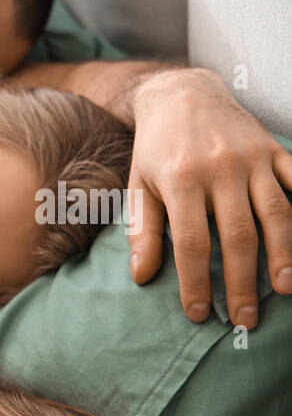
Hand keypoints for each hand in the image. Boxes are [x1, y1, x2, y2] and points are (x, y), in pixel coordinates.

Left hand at [126, 67, 291, 327]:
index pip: (191, 244)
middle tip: (244, 320)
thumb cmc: (155, 150)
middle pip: (238, 236)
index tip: (200, 314)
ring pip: (276, 214)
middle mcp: (220, 170)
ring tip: (284, 290)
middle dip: (242, 282)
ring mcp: (252, 159)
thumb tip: (141, 278)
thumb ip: (142, 232)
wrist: (182, 95)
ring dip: (284, 255)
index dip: (196, 283)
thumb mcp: (138, 188)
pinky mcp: (275, 150)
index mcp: (180, 182)